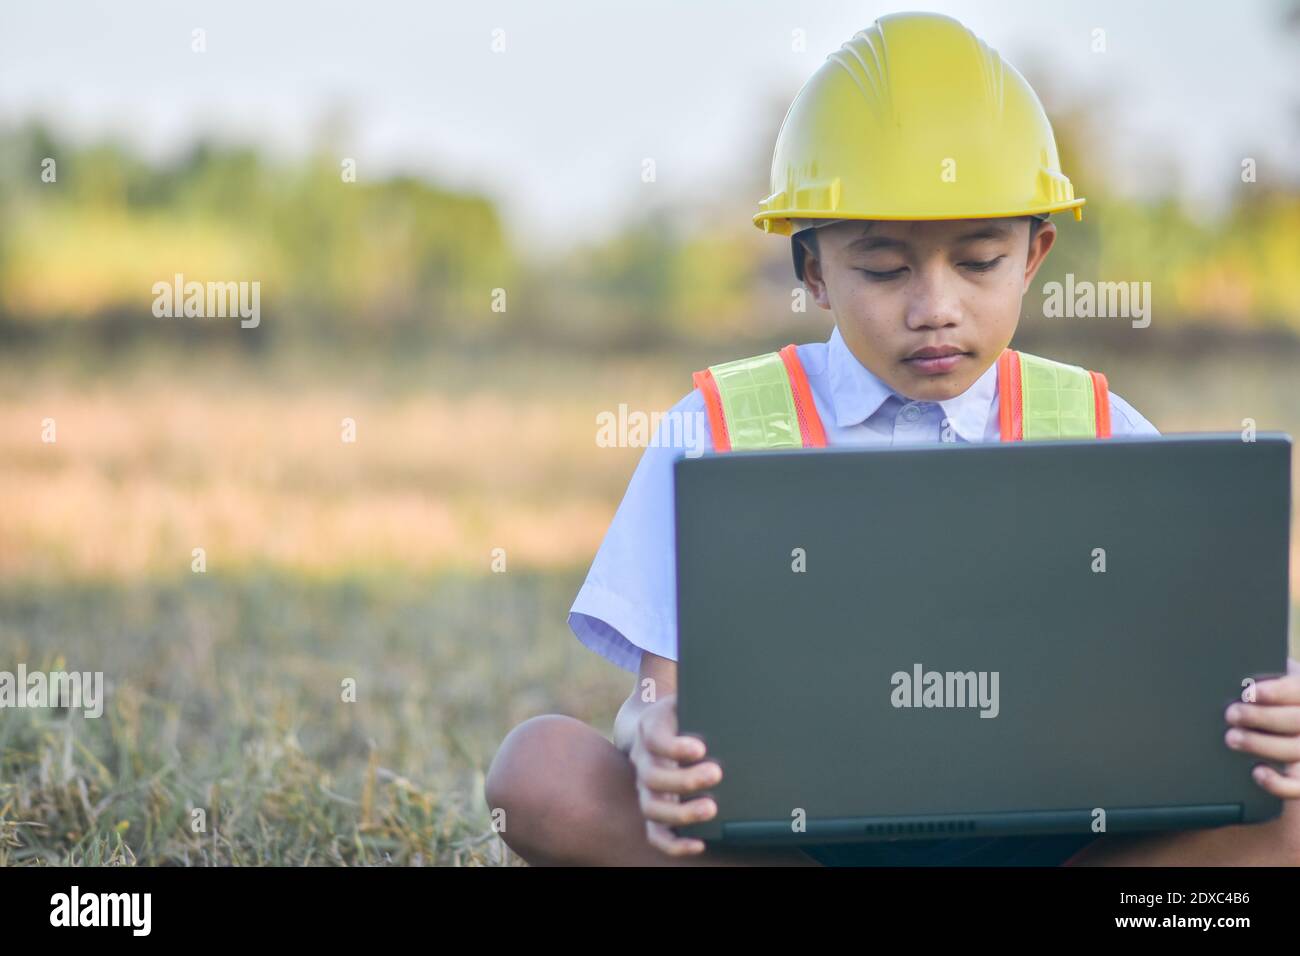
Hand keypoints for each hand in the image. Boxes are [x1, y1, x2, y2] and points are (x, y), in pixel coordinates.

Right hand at [629, 692, 722, 856]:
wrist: (657, 726)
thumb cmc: (683, 712)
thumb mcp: (689, 699)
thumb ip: (703, 700)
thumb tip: (738, 700)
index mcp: (650, 728)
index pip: (654, 739)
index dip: (674, 747)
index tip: (700, 748)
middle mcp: (643, 760)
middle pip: (652, 776)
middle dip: (685, 779)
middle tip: (716, 774)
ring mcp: (646, 788)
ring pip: (651, 808)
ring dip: (680, 813)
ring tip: (711, 808)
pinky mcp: (654, 809)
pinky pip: (655, 833)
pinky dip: (673, 843)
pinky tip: (699, 843)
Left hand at [1225, 665, 1299, 800]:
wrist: (1272, 725)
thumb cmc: (1262, 700)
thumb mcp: (1266, 684)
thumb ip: (1260, 680)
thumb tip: (1234, 679)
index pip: (1298, 691)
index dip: (1277, 692)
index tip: (1248, 691)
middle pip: (1296, 721)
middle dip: (1261, 717)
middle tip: (1231, 714)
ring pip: (1295, 750)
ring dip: (1261, 745)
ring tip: (1232, 738)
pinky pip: (1298, 787)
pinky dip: (1278, 783)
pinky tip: (1257, 771)